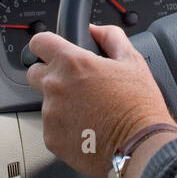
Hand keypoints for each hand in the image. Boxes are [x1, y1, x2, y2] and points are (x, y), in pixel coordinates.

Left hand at [26, 24, 176, 177]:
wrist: (141, 147)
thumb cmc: (139, 106)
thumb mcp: (132, 61)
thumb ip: (110, 37)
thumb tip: (95, 30)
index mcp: (73, 63)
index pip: (39, 42)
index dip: (46, 45)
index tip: (51, 51)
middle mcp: (56, 87)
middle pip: (34, 73)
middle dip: (50, 75)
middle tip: (76, 85)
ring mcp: (51, 114)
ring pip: (46, 102)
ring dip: (62, 104)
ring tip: (90, 112)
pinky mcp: (52, 138)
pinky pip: (52, 127)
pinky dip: (65, 127)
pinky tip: (87, 129)